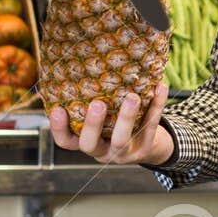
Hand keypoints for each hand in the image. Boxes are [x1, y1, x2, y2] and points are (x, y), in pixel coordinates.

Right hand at [49, 82, 174, 165]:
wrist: (147, 147)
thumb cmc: (115, 125)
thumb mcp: (101, 119)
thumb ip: (89, 102)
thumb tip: (79, 63)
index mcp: (86, 143)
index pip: (66, 141)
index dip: (59, 128)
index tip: (57, 108)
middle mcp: (101, 152)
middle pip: (90, 145)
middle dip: (92, 125)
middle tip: (97, 104)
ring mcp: (123, 154)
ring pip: (121, 140)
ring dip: (126, 118)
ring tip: (132, 97)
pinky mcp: (144, 150)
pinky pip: (149, 127)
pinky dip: (156, 106)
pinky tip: (160, 87)